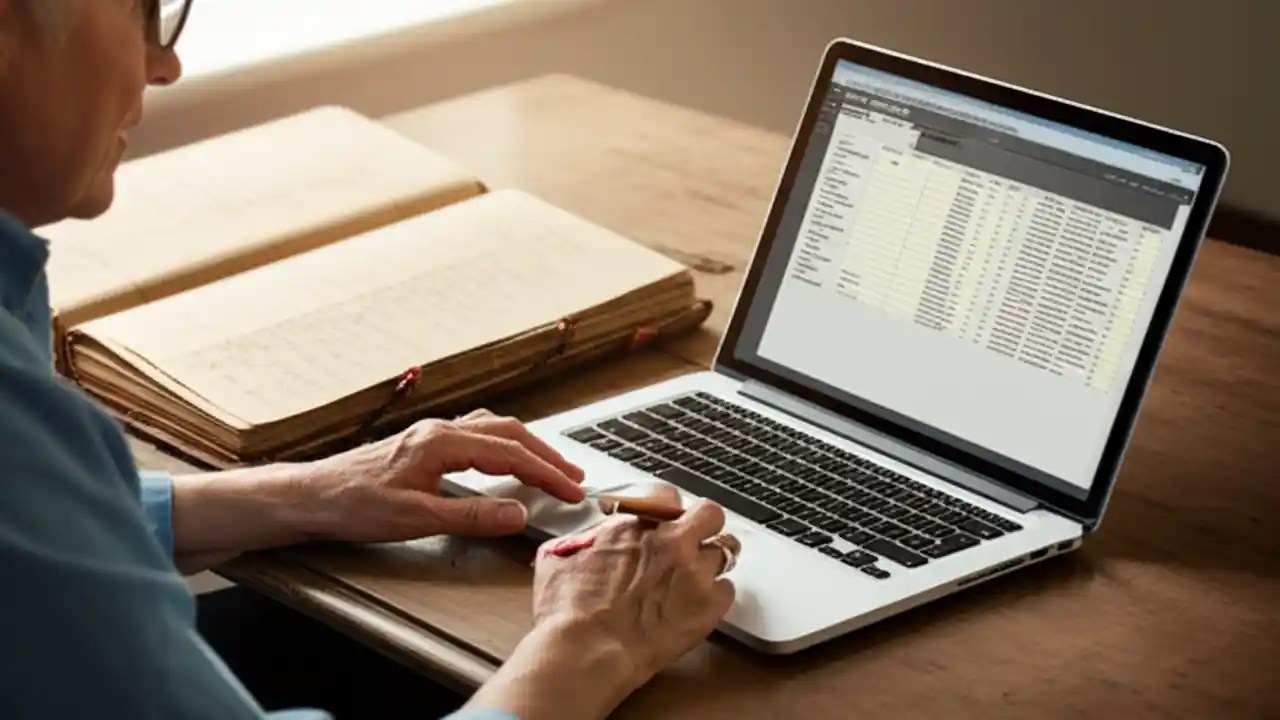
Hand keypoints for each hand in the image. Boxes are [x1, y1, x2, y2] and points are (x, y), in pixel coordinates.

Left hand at [302, 409, 585, 541]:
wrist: (310, 496)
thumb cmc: (353, 505)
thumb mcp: (415, 517)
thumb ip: (471, 516)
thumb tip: (517, 513)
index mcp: (442, 442)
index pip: (510, 454)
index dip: (546, 473)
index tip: (572, 490)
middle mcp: (439, 430)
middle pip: (508, 433)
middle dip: (546, 455)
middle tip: (574, 477)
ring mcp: (430, 435)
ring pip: (493, 430)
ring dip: (526, 447)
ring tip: (549, 466)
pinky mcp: (422, 445)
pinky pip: (476, 435)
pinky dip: (503, 445)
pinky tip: (503, 459)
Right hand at [532, 500, 736, 687]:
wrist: (585, 650)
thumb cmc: (567, 611)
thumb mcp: (558, 556)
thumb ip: (585, 538)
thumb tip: (589, 539)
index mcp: (635, 524)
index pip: (668, 497)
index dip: (668, 512)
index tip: (664, 525)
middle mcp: (670, 541)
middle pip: (710, 513)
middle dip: (703, 526)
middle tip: (692, 544)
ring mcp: (694, 572)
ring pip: (725, 551)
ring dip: (710, 563)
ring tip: (694, 581)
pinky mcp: (709, 606)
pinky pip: (727, 591)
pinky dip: (714, 599)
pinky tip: (695, 609)